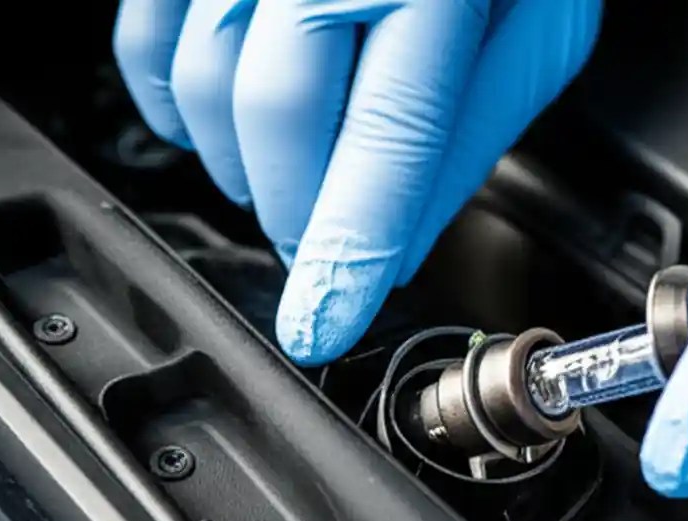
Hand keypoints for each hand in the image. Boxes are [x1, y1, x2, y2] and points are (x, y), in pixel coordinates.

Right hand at [114, 0, 600, 363]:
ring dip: (243, 168)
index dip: (345, 248)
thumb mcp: (540, 27)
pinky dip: (177, 105)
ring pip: (204, 86)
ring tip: (293, 178)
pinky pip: (147, 38)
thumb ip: (467, 134)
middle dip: (297, 212)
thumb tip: (397, 241)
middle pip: (274, 119)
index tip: (322, 323)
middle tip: (327, 246)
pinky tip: (224, 124)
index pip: (384, 139)